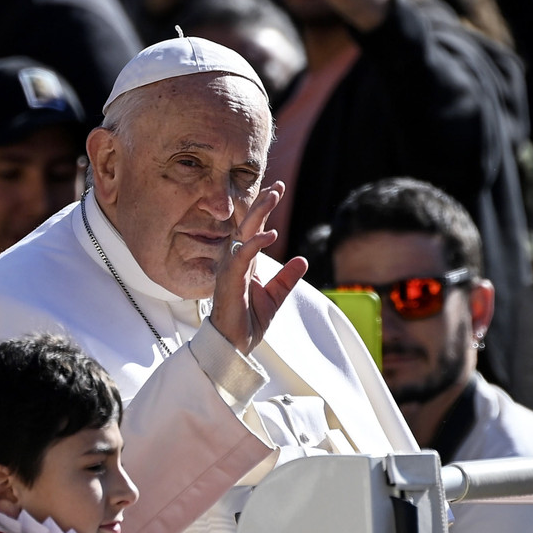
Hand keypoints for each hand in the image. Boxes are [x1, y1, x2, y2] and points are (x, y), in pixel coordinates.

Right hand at [210, 181, 308, 354]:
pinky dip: (255, 244)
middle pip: (248, 225)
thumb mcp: (275, 297)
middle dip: (262, 204)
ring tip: (273, 196)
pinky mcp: (229, 280)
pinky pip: (241, 256)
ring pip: (243, 234)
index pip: (255, 230)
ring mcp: (230, 269)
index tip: (277, 190)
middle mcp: (236, 262)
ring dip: (258, 214)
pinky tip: (269, 234)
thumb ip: (287, 278)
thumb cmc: (248, 322)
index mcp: (245, 263)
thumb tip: (303, 260)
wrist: (235, 346)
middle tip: (277, 186)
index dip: (264, 209)